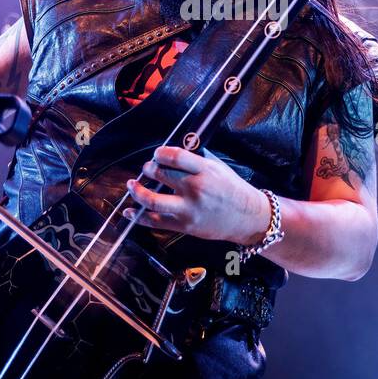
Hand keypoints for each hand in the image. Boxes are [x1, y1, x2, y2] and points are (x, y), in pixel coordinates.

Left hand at [124, 146, 270, 245]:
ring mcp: (188, 209)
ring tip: (132, 185)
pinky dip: (138, 217)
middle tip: (147, 168)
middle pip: (160, 174)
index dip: (160, 153)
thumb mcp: (218, 167)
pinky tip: (130, 211)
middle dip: (148, 168)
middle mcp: (195, 189)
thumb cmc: (233, 190)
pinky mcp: (184, 226)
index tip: (157, 154)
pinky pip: (155, 222)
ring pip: (152, 200)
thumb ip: (195, 160)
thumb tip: (173, 152)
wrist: (247, 217)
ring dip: (137, 191)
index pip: (175, 156)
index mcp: (204, 171)